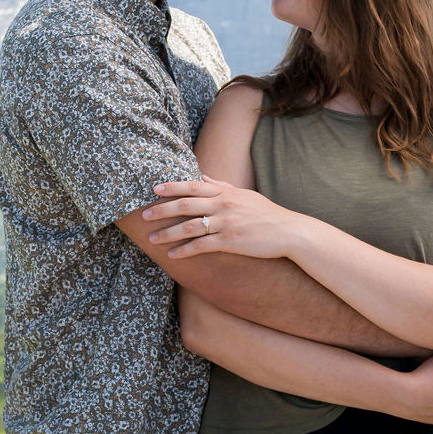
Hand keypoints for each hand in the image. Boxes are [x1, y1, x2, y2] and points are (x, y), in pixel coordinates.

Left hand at [143, 176, 307, 259]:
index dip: (172, 187)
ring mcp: (226, 223)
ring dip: (168, 233)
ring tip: (152, 239)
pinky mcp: (230, 242)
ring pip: (189, 226)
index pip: (193, 186)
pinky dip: (185, 250)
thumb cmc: (266, 213)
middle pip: (185, 205)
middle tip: (144, 215)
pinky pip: (201, 246)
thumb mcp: (244, 194)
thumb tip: (203, 177)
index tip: (155, 190)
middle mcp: (223, 205)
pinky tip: (173, 255)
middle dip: (162, 210)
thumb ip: (221, 186)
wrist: (288, 231)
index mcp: (225, 193)